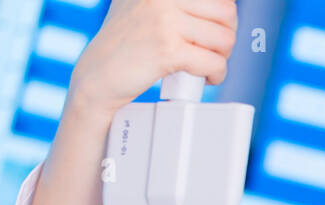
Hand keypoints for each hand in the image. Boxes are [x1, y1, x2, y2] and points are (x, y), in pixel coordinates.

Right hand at [69, 0, 238, 118]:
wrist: (98, 77)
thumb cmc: (123, 45)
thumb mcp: (143, 6)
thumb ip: (174, 2)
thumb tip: (223, 5)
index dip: (223, 14)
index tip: (217, 28)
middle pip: (227, 12)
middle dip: (226, 35)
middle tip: (213, 50)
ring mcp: (164, 20)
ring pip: (224, 38)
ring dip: (222, 57)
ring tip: (206, 64)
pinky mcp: (167, 50)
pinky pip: (214, 62)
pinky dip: (217, 75)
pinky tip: (206, 78)